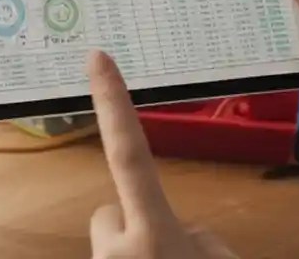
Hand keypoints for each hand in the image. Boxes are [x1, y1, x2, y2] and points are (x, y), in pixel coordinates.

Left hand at [88, 51, 236, 258]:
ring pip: (123, 240)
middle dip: (147, 224)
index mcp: (152, 235)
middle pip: (120, 211)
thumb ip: (201, 235)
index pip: (129, 154)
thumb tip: (183, 229)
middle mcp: (116, 250)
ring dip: (146, 251)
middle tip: (182, 257)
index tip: (97, 59)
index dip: (113, 104)